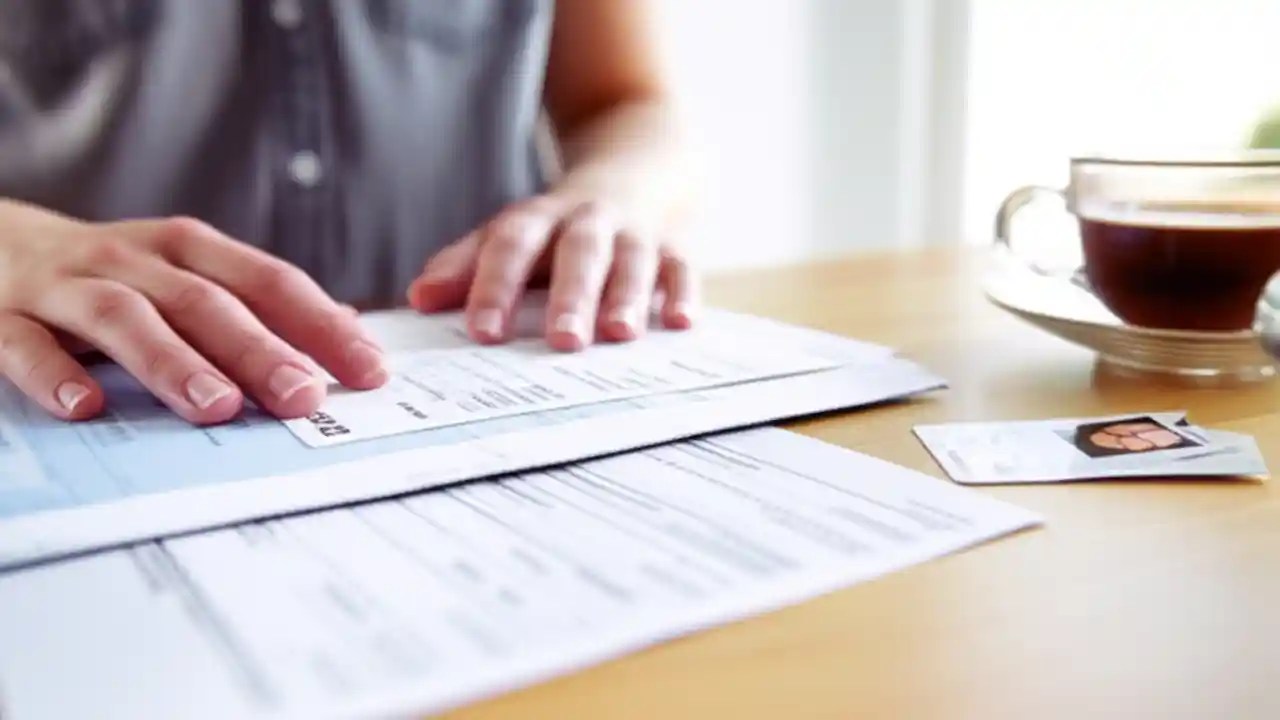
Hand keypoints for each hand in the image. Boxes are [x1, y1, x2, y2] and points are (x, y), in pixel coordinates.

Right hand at [0, 200, 387, 423]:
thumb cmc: (111, 274)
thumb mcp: (185, 275)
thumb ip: (257, 301)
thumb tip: (346, 328)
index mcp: (188, 250)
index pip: (269, 283)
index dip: (320, 324)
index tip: (369, 371)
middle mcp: (134, 260)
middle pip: (205, 303)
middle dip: (258, 350)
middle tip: (301, 397)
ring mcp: (67, 286)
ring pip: (125, 318)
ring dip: (173, 362)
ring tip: (215, 405)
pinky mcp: (2, 315)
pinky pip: (25, 343)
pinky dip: (54, 372)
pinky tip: (85, 407)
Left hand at [406, 193, 697, 350]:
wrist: (641, 165)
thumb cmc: (563, 223)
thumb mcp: (515, 233)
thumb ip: (467, 266)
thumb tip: (417, 300)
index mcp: (539, 220)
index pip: (512, 247)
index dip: (494, 287)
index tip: (482, 332)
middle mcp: (588, 221)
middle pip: (578, 253)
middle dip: (571, 296)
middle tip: (562, 342)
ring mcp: (635, 232)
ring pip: (632, 260)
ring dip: (627, 296)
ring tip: (621, 334)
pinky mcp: (675, 245)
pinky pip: (682, 266)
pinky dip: (685, 293)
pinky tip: (682, 324)